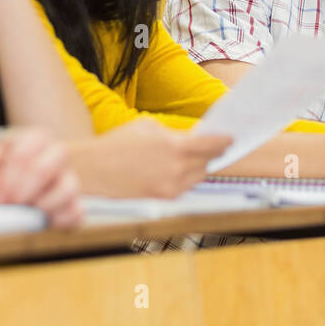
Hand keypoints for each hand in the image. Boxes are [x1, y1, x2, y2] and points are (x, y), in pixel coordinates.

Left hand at [0, 127, 82, 228]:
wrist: (28, 175)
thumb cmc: (6, 164)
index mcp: (37, 138)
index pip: (24, 153)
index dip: (7, 177)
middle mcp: (58, 154)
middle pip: (44, 170)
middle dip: (21, 191)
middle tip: (6, 205)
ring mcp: (70, 178)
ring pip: (69, 189)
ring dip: (42, 205)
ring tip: (26, 213)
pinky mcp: (76, 203)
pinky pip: (77, 211)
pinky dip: (60, 219)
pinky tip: (42, 221)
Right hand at [72, 118, 231, 198]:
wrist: (94, 170)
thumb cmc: (118, 143)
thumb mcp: (149, 127)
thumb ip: (174, 133)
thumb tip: (193, 137)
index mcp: (175, 146)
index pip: (212, 145)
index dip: (225, 141)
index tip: (231, 138)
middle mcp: (178, 169)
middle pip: (208, 163)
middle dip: (211, 154)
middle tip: (214, 147)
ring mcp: (171, 187)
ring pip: (198, 177)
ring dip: (198, 168)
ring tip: (193, 159)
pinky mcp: (164, 199)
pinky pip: (184, 188)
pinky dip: (184, 179)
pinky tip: (176, 171)